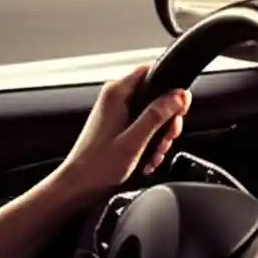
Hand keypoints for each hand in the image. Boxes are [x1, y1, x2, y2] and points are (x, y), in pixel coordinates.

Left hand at [53, 63, 190, 198]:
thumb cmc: (98, 166)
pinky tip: (147, 159)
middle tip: (165, 139)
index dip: (170, 88)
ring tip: (153, 155)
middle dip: (167, 120)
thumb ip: (157, 115)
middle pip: (156, 96)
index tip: (178, 109)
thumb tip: (178, 96)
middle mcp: (116, 98)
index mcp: (117, 93)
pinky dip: (150, 144)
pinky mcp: (119, 127)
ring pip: (153, 115)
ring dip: (159, 136)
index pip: (152, 71)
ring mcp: (117, 113)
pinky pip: (144, 128)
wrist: (79, 186)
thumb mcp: (134, 141)